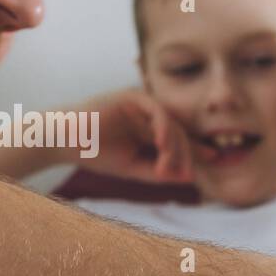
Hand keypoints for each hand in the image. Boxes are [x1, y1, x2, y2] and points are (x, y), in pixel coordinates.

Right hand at [67, 89, 195, 184]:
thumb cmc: (95, 154)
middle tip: (187, 174)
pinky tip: (163, 143)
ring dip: (175, 145)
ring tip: (170, 163)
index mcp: (149, 132)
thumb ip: (158, 172)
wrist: (65, 140)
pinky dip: (163, 126)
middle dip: (187, 154)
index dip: (195, 151)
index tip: (211, 163)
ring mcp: (141, 106)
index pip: (178, 142)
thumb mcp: (132, 168)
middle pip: (178, 133)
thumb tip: (187, 178)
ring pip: (170, 123)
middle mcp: (148, 117)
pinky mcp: (132, 97)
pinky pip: (157, 110)